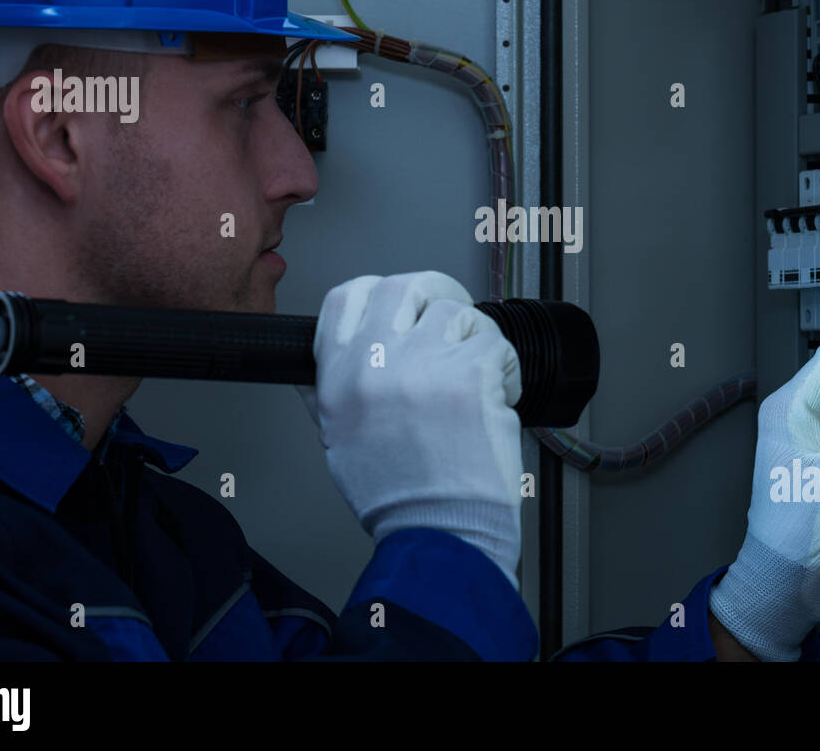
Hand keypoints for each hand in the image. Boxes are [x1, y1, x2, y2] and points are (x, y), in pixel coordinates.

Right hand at [297, 271, 524, 588]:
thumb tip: (315, 369)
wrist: (439, 532)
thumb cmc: (396, 496)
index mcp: (339, 377)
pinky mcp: (469, 375)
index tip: (399, 306)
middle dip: (434, 295)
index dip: (375, 291)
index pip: (345, 298)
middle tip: (451, 319)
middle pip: (404, 286)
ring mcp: (424, 366)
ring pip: (457, 312)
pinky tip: (495, 396)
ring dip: (473, 338)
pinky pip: (495, 342)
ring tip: (473, 376)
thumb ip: (326, 394)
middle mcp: (376, 364)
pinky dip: (504, 368)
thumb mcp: (337, 440)